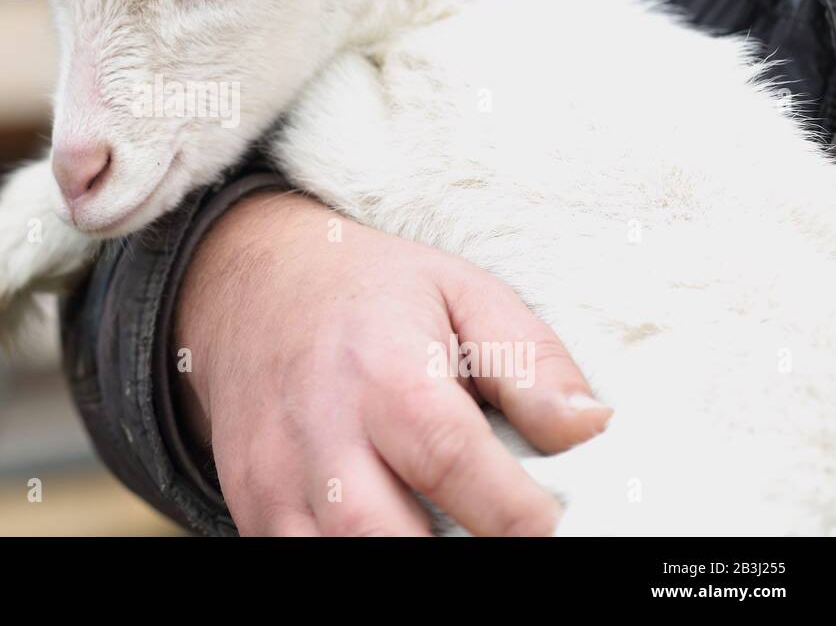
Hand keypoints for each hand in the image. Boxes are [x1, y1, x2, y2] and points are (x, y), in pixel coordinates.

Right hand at [173, 191, 611, 535]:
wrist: (250, 283)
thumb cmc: (368, 292)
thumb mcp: (462, 293)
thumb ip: (532, 362)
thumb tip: (594, 432)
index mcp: (384, 371)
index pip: (454, 461)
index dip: (523, 518)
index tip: (566, 529)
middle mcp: (319, 432)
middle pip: (386, 538)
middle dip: (461, 558)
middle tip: (506, 539)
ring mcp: (274, 478)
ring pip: (339, 561)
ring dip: (405, 560)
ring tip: (455, 534)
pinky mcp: (252, 506)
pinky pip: (301, 559)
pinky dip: (353, 560)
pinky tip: (400, 530)